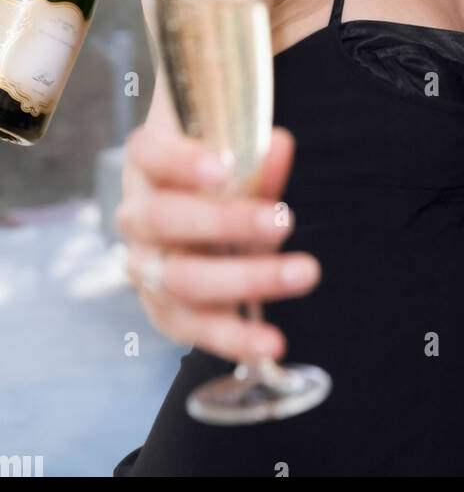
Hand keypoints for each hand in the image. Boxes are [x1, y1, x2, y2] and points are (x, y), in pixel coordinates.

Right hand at [115, 125, 320, 363]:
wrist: (199, 215)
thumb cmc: (219, 173)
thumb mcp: (234, 154)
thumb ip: (255, 155)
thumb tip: (278, 149)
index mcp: (147, 162)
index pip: (151, 154)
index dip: (183, 161)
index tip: (226, 167)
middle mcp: (135, 214)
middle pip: (165, 218)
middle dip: (226, 221)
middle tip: (283, 221)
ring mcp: (144, 265)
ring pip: (180, 279)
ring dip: (245, 280)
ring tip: (301, 274)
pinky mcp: (161, 309)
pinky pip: (191, 328)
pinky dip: (233, 338)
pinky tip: (270, 343)